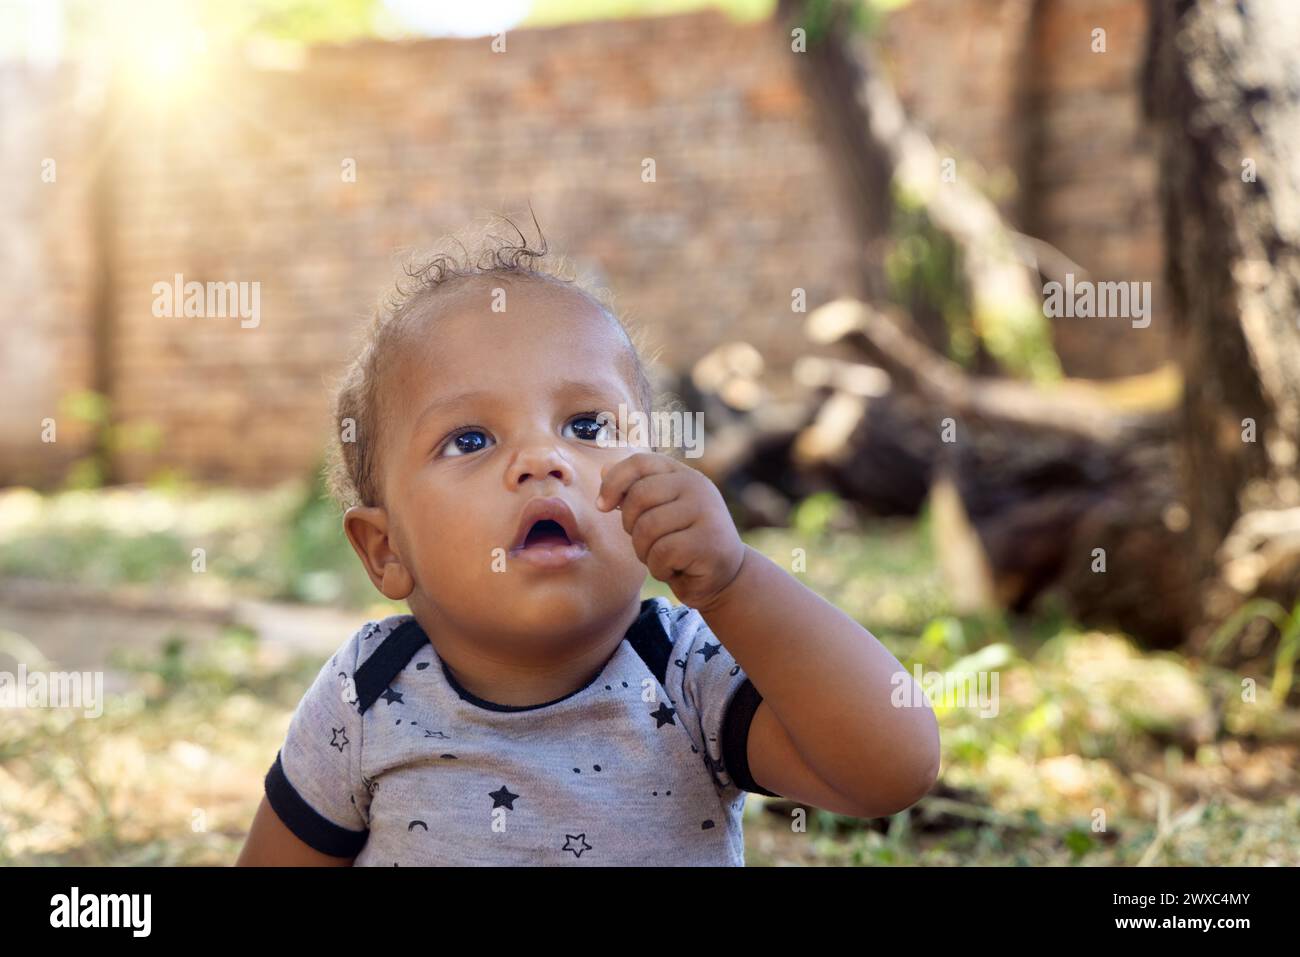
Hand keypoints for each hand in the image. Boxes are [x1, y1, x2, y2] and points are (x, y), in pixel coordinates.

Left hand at [597, 452, 746, 610]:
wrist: (725, 576)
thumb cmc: (682, 542)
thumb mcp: (657, 512)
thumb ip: (634, 490)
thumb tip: (604, 469)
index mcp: (682, 474)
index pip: (639, 462)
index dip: (613, 482)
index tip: (602, 506)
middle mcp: (697, 485)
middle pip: (638, 496)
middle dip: (630, 526)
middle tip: (645, 542)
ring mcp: (706, 511)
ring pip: (647, 527)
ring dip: (644, 551)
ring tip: (662, 557)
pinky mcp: (709, 541)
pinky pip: (662, 552)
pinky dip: (660, 568)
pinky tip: (676, 569)